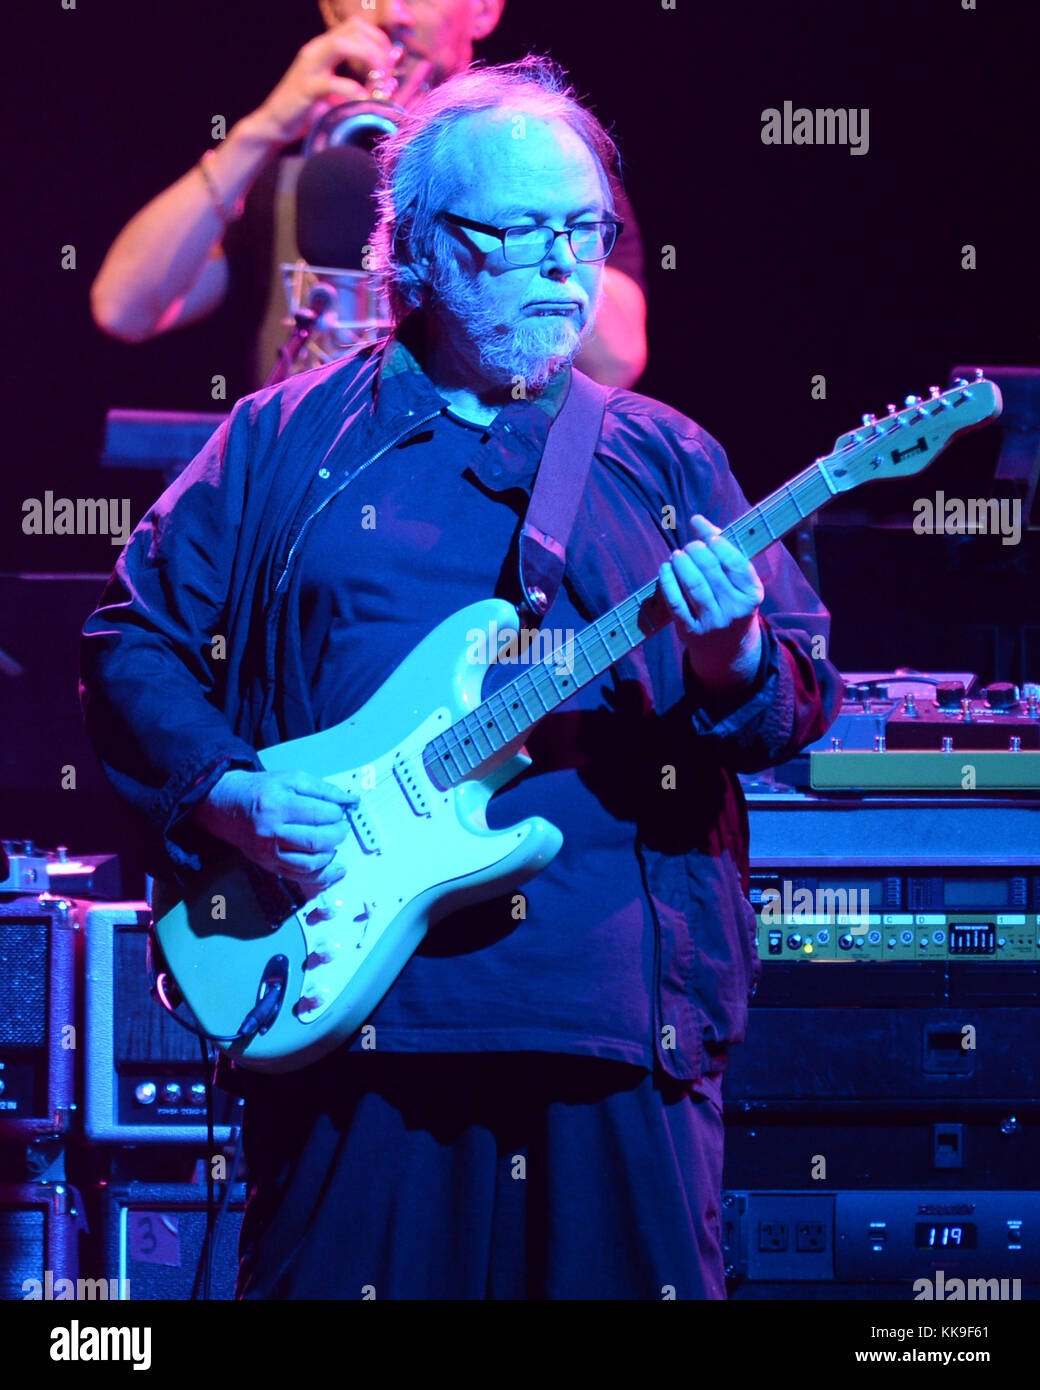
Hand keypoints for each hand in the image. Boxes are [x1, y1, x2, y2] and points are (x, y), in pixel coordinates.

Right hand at [192, 769, 358, 891]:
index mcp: (277, 805)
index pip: (319, 814)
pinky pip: (301, 876)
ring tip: (334, 841)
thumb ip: (323, 789)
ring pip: (310, 862)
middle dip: (338, 833)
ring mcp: (269, 853)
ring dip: (331, 853)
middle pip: (316, 840)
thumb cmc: (262, 790)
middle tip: (341, 826)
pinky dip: (323, 875)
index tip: (340, 810)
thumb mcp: (291, 779)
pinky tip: (336, 867)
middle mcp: (271, 832)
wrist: (229, 807)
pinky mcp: (270, 866)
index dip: (337, 812)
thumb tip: (352, 800)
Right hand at [248, 19, 399, 144]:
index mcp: (323, 47)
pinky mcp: (305, 88)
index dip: (378, 38)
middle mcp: (316, 50)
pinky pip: (333, 83)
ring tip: (378, 82)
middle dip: (377, 48)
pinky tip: (363, 101)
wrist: (275, 124)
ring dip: (367, 59)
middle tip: (387, 74)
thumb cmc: (308, 111)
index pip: (356, 26)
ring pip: (341, 44)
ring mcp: (309, 67)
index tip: (390, 63)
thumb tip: (389, 81)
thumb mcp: (336, 92)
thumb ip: (357, 83)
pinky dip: (353, 90)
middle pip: (353, 29)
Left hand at [659, 514, 764, 692]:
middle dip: (696, 551)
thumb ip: (722, 549)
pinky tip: (665, 569)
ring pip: (693, 584)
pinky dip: (667, 581)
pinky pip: (675, 601)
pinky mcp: (690, 631)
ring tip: (676, 555)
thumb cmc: (730, 601)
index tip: (708, 538)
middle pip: (711, 570)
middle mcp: (734, 609)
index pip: (735, 562)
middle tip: (689, 547)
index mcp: (752, 594)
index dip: (719, 544)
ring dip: (681, 563)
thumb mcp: (737, 581)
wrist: (726, 648)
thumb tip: (697, 520)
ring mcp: (712, 622)